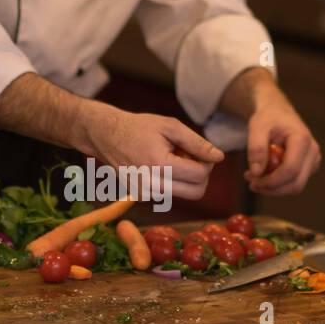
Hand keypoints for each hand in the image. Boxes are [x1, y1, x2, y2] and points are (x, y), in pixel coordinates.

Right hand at [81, 105, 224, 200]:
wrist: (106, 136)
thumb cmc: (139, 127)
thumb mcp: (170, 126)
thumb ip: (197, 142)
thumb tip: (219, 158)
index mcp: (160, 165)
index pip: (200, 175)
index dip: (207, 163)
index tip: (199, 151)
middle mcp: (151, 184)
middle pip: (197, 192)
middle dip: (201, 175)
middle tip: (189, 157)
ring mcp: (145, 194)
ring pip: (185, 194)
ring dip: (186, 178)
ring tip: (172, 158)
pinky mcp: (141, 197)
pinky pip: (170, 194)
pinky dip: (172, 181)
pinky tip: (160, 165)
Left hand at [241, 78, 320, 195]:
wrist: (278, 113)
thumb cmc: (268, 118)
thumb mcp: (257, 126)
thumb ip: (256, 148)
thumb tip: (256, 173)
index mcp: (302, 140)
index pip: (290, 170)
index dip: (271, 181)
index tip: (252, 179)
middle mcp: (313, 152)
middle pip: (296, 184)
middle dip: (272, 188)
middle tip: (251, 183)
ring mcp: (313, 161)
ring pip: (295, 187)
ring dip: (273, 189)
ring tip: (254, 179)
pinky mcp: (309, 168)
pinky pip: (294, 184)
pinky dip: (278, 185)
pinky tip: (264, 176)